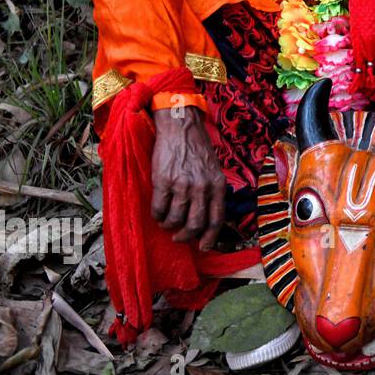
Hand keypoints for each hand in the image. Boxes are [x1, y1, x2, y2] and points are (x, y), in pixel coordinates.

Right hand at [150, 106, 225, 250]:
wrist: (181, 128)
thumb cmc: (197, 149)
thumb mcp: (214, 170)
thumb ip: (213, 191)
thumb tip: (207, 215)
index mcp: (217, 186)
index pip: (217, 219)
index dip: (210, 237)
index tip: (203, 247)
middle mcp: (202, 188)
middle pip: (195, 224)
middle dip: (186, 236)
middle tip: (179, 237)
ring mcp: (182, 185)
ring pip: (175, 219)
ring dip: (169, 226)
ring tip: (166, 223)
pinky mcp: (163, 181)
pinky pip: (158, 209)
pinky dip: (157, 216)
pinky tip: (157, 214)